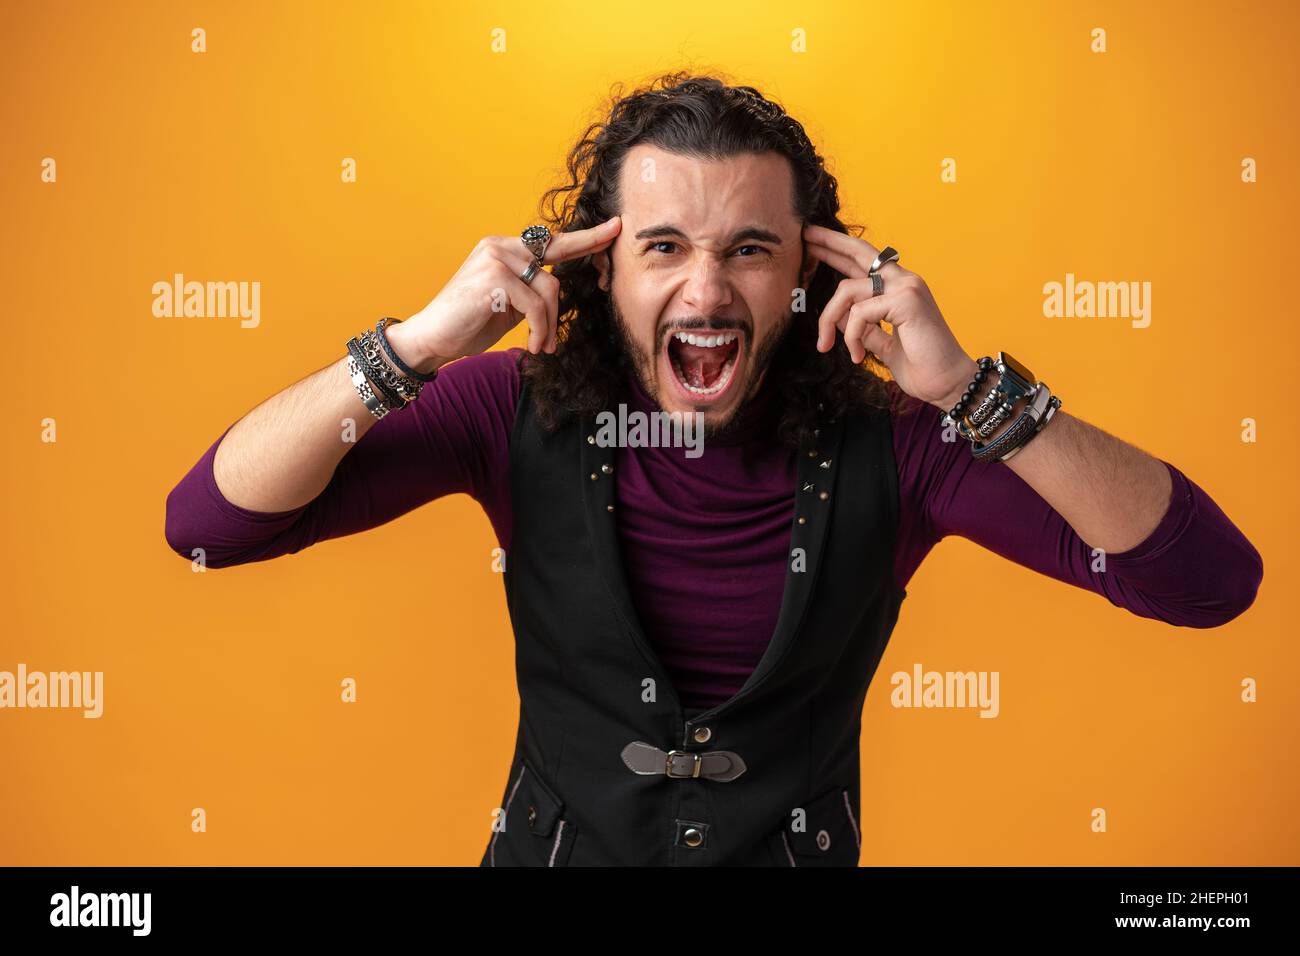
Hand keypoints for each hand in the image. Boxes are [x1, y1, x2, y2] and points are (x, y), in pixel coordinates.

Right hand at [390, 216, 622, 371]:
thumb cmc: (469, 323)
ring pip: (549, 290)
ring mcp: (495, 258)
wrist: (432, 338)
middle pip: (555, 268)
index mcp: (504, 248)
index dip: (586, 237)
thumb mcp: (508, 303)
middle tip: (562, 333)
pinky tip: (530, 345)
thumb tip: (560, 292)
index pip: (552, 241)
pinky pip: (536, 306)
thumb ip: (531, 289)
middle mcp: (499, 245)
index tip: (614, 227)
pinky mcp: (494, 278)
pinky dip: (539, 330)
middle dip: (562, 305)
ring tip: (540, 346)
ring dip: (549, 325)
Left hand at [803, 224, 974, 408]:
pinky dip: (852, 336)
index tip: (814, 242)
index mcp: (898, 289)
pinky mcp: (906, 301)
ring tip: (826, 345)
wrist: (947, 383)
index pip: (864, 261)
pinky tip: (859, 356)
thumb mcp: (882, 344)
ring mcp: (907, 287)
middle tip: (805, 235)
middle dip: (829, 243)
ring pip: (847, 289)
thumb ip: (864, 327)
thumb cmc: (920, 365)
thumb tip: (840, 316)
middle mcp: (904, 280)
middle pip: (859, 251)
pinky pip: (860, 312)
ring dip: (829, 319)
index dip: (838, 250)